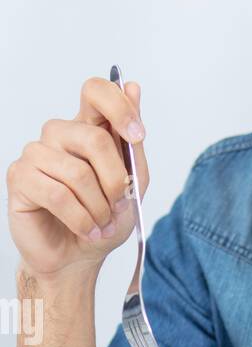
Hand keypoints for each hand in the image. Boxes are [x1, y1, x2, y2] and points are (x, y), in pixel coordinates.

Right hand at [6, 77, 148, 281]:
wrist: (78, 259)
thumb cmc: (103, 221)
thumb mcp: (132, 185)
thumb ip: (133, 143)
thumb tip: (133, 87)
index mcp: (87, 129)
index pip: (95, 91)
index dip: (119, 107)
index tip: (137, 136)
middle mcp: (59, 136)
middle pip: (94, 138)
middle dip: (115, 181)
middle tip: (118, 205)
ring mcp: (36, 154)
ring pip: (78, 172)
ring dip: (98, 207)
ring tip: (101, 223)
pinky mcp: (20, 177)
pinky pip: (58, 194)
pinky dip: (81, 219)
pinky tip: (87, 230)